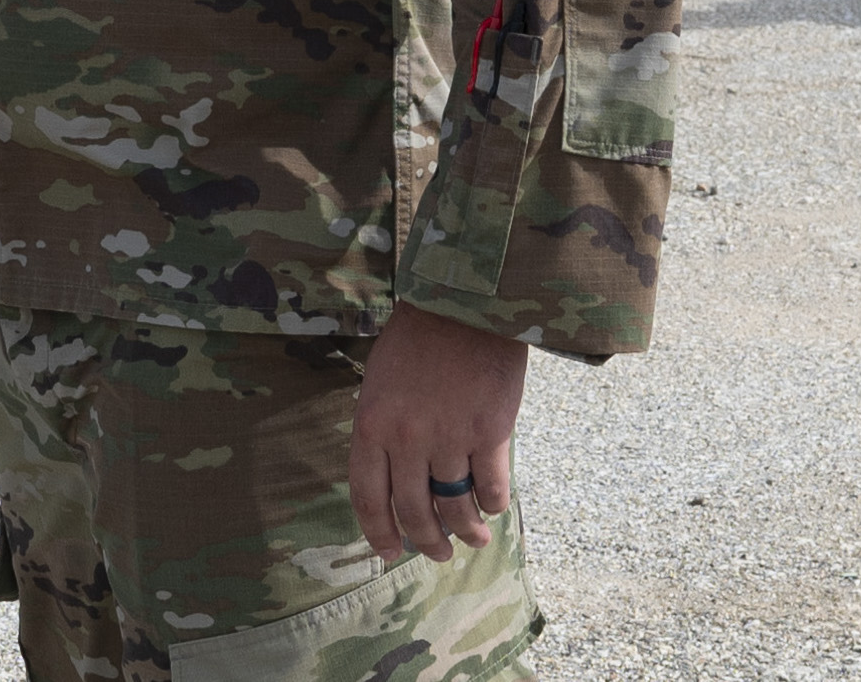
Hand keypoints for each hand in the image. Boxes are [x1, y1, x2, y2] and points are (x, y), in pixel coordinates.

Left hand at [349, 303, 528, 561]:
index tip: (389, 553)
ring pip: (456, 507)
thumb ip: (383, 431)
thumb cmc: (416, 340)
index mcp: (372, 424)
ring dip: (465, 531)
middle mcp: (407, 439)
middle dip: (427, 542)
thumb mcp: (380, 384)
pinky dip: (493, 504)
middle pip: (414, 512)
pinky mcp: (490, 434)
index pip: (368, 496)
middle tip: (437, 554)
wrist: (462, 306)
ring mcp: (449, 438)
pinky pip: (492, 488)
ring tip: (471, 538)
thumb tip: (395, 481)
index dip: (378, 532)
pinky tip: (492, 506)